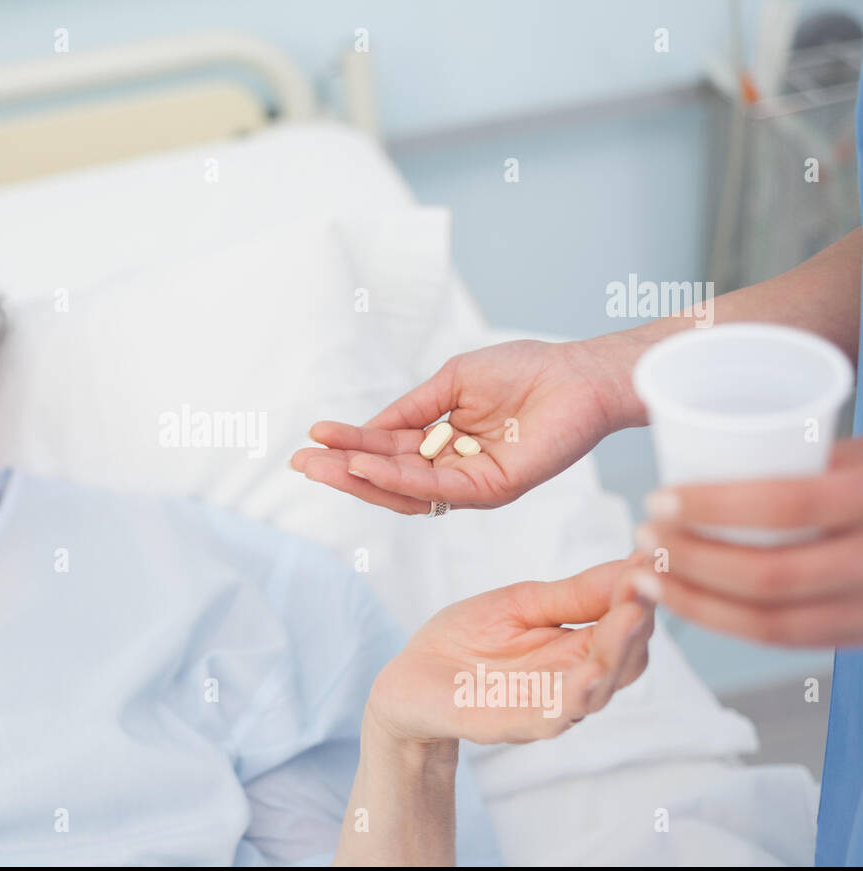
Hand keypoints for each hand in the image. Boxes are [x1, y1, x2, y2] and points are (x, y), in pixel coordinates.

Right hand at [290, 335, 642, 513]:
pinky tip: (366, 466)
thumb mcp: (450, 383)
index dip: (349, 446)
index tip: (312, 437)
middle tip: (301, 462)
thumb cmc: (524, 370)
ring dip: (360, 479)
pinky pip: (436, 489)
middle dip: (342, 470)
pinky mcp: (492, 489)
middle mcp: (454, 471)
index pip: (388, 452)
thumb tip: (365, 433)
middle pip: (388, 479)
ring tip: (323, 464)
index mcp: (444, 445)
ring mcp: (472, 484)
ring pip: (405, 490)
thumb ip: (411, 410)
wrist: (579, 373)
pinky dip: (398, 479)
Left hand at [365, 556, 655, 744]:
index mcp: (578, 648)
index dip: (644, 594)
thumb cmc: (465, 641)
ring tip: (630, 616)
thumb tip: (636, 564)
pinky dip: (572, 697)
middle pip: (626, 659)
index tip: (657, 558)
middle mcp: (571, 681)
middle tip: (647, 582)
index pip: (629, 625)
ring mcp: (541, 706)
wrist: (406, 682)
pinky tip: (589, 674)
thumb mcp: (522, 603)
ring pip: (596, 690)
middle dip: (638, 622)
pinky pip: (548, 717)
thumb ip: (575, 594)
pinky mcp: (505, 724)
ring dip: (616, 654)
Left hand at [632, 437, 862, 646]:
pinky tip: (690, 604)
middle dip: (691, 561)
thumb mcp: (856, 454)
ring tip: (650, 576)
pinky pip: (788, 641)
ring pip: (772, 624)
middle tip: (644, 537)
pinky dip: (729, 625)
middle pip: (769, 576)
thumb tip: (700, 460)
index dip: (713, 506)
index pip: (788, 505)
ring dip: (696, 603)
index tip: (658, 498)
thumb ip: (796, 462)